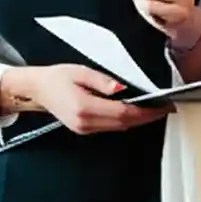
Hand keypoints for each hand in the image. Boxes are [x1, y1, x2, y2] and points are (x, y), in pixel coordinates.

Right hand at [1, 65, 172, 134]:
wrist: (36, 89)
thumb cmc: (57, 77)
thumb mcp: (80, 71)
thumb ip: (102, 81)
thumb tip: (122, 88)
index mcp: (85, 107)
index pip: (123, 112)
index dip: (146, 111)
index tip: (162, 106)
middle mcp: (85, 122)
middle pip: (124, 123)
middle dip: (146, 117)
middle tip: (164, 109)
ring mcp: (84, 129)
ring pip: (118, 127)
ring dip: (137, 120)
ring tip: (153, 110)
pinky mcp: (83, 130)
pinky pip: (110, 127)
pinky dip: (125, 120)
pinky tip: (133, 112)